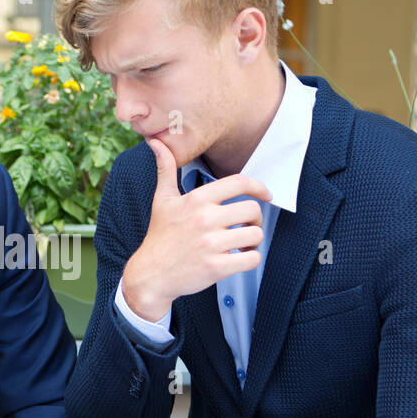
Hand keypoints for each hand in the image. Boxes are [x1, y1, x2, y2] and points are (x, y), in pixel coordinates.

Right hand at [122, 137, 271, 321]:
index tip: (266, 195)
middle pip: (252, 210)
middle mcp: (205, 219)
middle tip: (246, 226)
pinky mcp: (216, 267)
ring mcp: (211, 244)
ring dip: (254, 240)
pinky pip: (252, 259)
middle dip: (255, 219)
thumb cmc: (160, 237)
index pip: (239, 183)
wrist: (150, 275)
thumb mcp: (162, 200)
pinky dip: (251, 258)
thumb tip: (156, 142)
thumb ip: (165, 170)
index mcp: (196, 200)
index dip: (259, 187)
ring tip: (242, 244)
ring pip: (255, 235)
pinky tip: (239, 258)